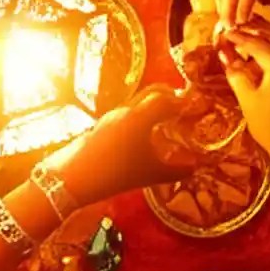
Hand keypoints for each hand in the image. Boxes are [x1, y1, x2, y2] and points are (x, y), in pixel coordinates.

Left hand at [59, 85, 185, 204]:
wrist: (72, 178)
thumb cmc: (115, 173)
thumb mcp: (150, 175)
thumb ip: (176, 170)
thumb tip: (195, 168)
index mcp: (142, 116)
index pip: (168, 98)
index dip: (185, 101)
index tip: (198, 107)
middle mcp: (127, 109)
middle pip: (153, 92)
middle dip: (170, 96)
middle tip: (183, 109)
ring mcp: (112, 116)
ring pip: (138, 102)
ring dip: (154, 106)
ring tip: (166, 122)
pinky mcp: (102, 125)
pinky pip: (128, 113)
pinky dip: (141, 116)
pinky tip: (143, 135)